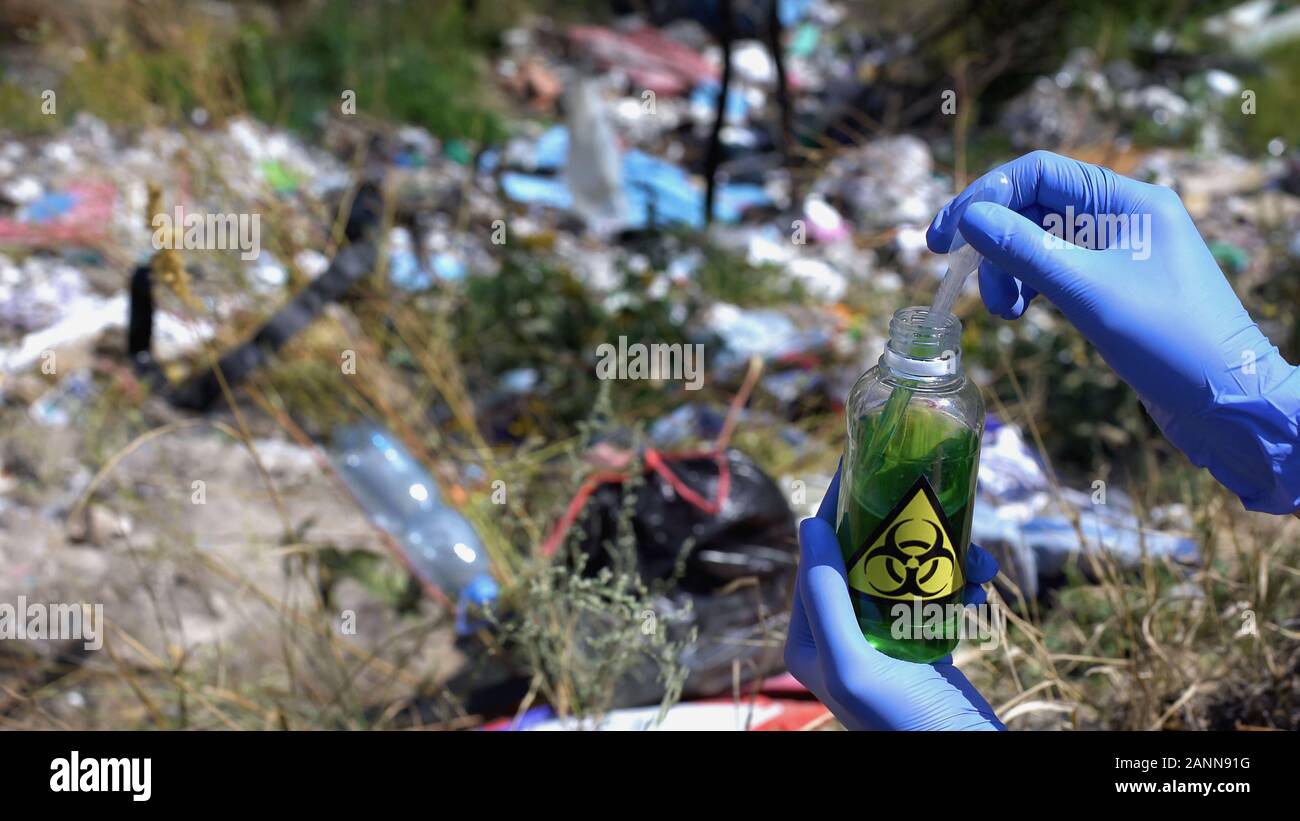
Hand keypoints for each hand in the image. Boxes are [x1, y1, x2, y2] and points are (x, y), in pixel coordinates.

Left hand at [784, 468, 1003, 729]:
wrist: (970, 765)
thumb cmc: (904, 723)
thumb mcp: (854, 662)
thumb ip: (825, 596)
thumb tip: (808, 525)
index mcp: (809, 639)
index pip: (816, 556)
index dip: (836, 508)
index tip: (861, 467)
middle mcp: (840, 636)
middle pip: (863, 557)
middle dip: (899, 528)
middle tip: (927, 495)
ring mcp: (882, 640)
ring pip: (905, 572)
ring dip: (941, 556)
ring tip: (974, 554)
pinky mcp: (923, 647)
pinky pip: (936, 597)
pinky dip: (960, 585)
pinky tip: (980, 586)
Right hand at [928, 151, 1299, 513]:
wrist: (1228, 403)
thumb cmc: (1169, 342)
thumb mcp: (1087, 293)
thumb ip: (1025, 250)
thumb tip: (970, 218)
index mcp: (1128, 200)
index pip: (1040, 172)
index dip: (984, 197)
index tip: (943, 240)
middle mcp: (1124, 216)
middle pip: (1034, 205)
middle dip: (994, 239)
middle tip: (959, 276)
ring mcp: (1120, 251)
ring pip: (1040, 240)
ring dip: (1008, 269)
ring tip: (1005, 312)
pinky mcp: (1114, 285)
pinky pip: (1056, 268)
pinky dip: (1029, 286)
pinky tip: (1022, 313)